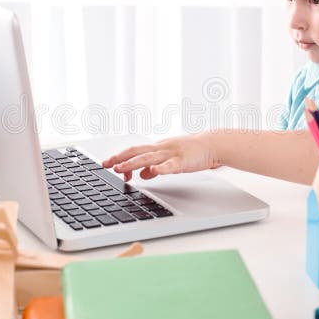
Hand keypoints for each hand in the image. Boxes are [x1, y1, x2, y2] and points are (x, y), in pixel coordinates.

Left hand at [101, 133, 219, 180]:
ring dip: (133, 163)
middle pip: (136, 151)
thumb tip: (141, 174)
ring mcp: (172, 153)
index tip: (109, 165)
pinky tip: (153, 172)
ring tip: (120, 169)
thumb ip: (154, 166)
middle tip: (105, 164)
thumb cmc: (192, 151)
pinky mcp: (184, 161)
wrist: (213, 144)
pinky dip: (161, 168)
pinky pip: (171, 165)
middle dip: (119, 158)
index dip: (120, 157)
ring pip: (149, 157)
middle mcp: (161, 148)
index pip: (134, 151)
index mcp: (157, 148)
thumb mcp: (169, 159)